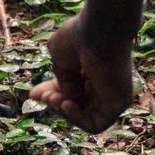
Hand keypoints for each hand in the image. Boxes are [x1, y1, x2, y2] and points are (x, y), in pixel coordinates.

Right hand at [29, 11, 136, 133]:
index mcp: (92, 67)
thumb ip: (61, 80)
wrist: (98, 31)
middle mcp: (104, 81)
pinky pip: (97, 124)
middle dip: (55, 101)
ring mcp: (113, 93)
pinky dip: (78, 119)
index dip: (52, 93)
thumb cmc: (79, 36)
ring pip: (84, 115)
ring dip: (64, 111)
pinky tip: (67, 104)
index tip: (34, 93)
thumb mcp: (60, 58)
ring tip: (55, 98)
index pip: (72, 89)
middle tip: (43, 95)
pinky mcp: (119, 103)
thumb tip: (60, 98)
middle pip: (76, 103)